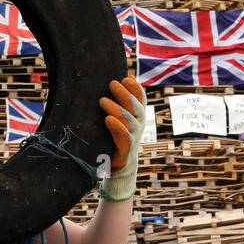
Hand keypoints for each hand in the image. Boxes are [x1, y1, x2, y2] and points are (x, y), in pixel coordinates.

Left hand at [98, 77, 146, 200]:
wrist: (119, 166)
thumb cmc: (116, 137)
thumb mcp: (120, 117)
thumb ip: (122, 101)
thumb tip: (125, 77)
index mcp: (138, 116)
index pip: (141, 99)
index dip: (136, 88)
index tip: (126, 78)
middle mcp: (139, 125)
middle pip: (136, 107)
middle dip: (125, 94)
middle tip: (112, 83)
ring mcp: (134, 137)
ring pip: (130, 121)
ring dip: (117, 109)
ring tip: (102, 100)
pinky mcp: (126, 150)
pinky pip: (124, 137)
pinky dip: (117, 127)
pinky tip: (108, 119)